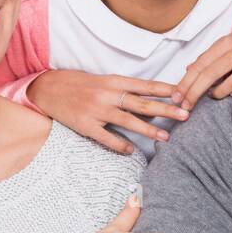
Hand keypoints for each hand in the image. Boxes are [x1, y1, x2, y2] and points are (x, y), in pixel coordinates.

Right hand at [28, 68, 187, 155]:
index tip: (184, 94)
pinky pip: (106, 138)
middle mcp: (107, 94)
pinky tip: (131, 152)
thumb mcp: (103, 81)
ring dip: (149, 130)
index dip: (166, 90)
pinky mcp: (85, 125)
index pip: (146, 85)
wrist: (46, 89)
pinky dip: (119, 145)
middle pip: (142, 103)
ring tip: (166, 137)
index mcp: (113, 80)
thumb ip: (124, 89)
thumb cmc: (78, 84)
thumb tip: (150, 99)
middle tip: (186, 115)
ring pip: (128, 121)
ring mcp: (96, 110)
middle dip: (166, 110)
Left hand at [173, 24, 231, 111]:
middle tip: (186, 106)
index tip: (177, 96)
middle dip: (195, 93)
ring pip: (231, 84)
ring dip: (218, 93)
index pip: (201, 64)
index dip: (186, 82)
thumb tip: (188, 69)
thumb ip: (208, 56)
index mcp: (227, 42)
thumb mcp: (227, 43)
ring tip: (213, 95)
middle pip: (211, 75)